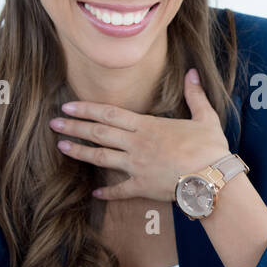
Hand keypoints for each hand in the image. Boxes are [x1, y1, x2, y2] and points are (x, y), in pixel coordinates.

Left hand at [49, 69, 228, 202]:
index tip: (68, 106)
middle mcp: (137, 145)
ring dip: (79, 152)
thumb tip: (192, 73)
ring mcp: (136, 167)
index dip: (87, 109)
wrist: (213, 179)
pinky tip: (94, 193)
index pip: (110, 113)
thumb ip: (195, 95)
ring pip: (100, 158)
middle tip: (53, 123)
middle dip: (74, 126)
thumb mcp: (205, 117)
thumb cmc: (210, 148)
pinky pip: (119, 190)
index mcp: (148, 126)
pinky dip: (106, 192)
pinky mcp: (142, 187)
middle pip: (98, 133)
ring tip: (61, 147)